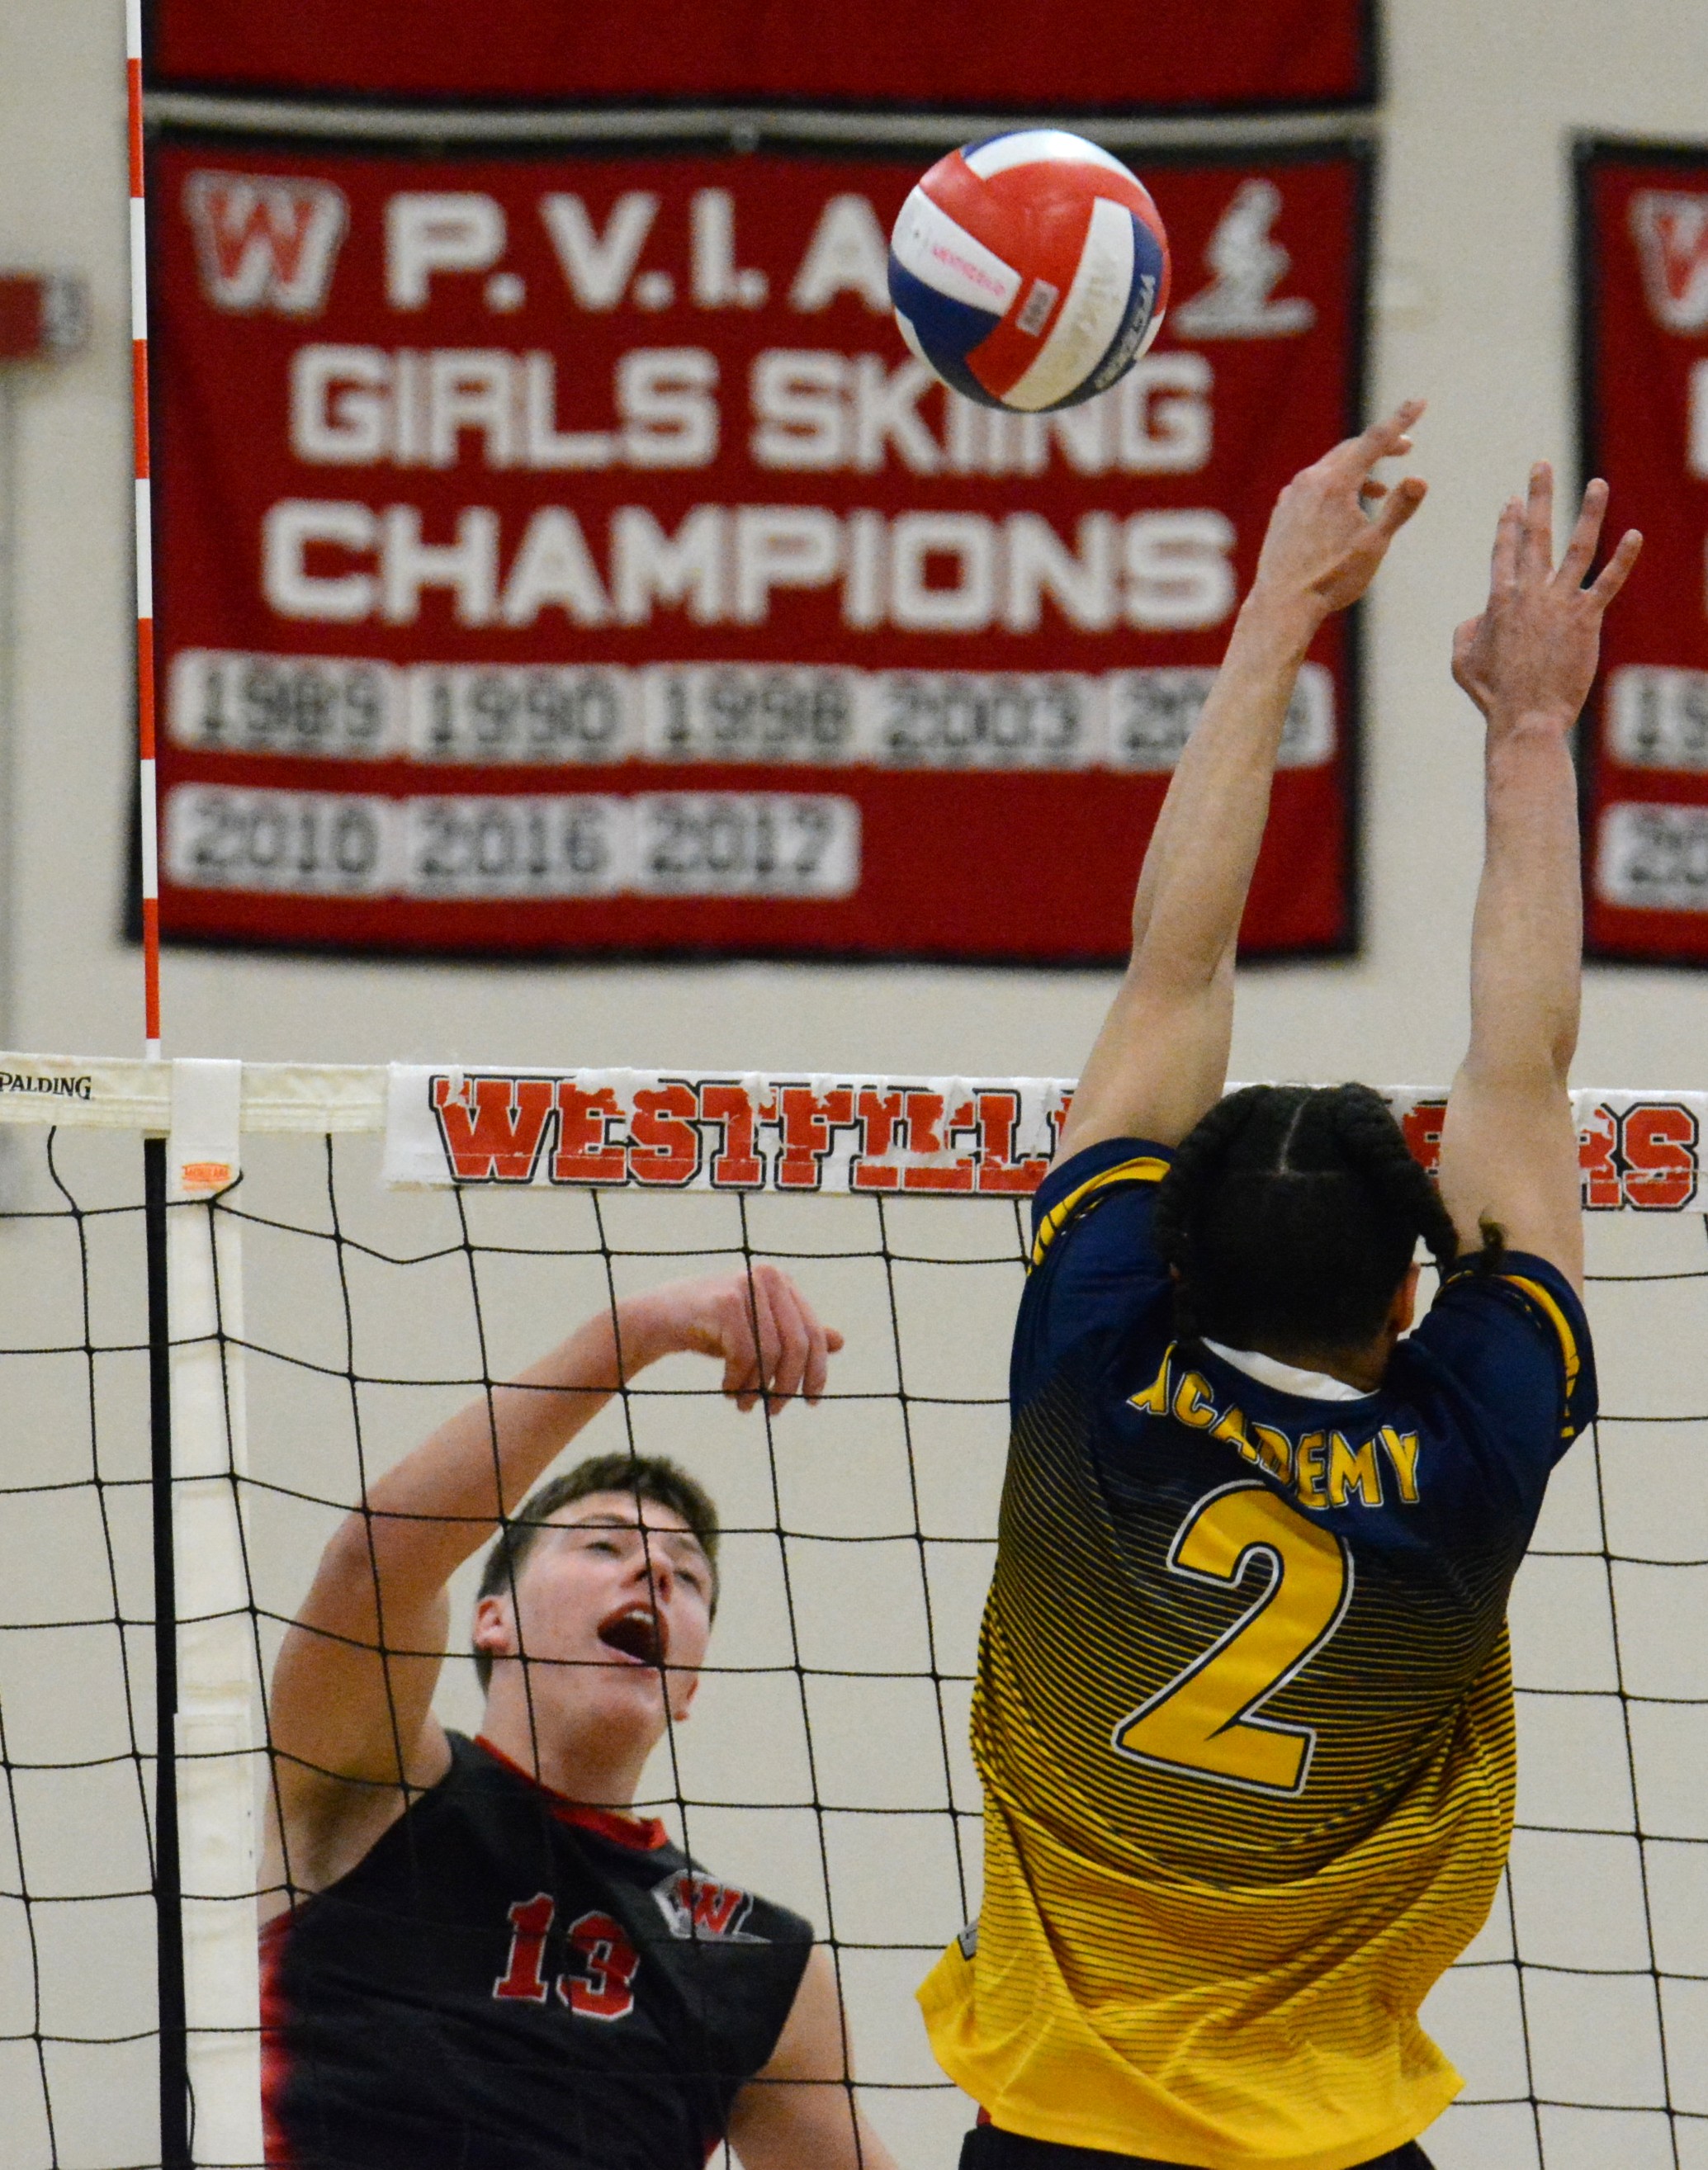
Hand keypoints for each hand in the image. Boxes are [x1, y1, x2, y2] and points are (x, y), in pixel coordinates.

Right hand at [621, 1267, 842, 1412]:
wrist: (656, 1319)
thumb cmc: (712, 1327)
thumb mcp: (758, 1331)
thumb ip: (795, 1333)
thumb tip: (840, 1341)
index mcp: (782, 1282)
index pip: (812, 1333)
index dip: (817, 1372)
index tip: (810, 1402)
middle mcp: (769, 1277)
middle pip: (797, 1345)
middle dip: (788, 1385)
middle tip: (774, 1410)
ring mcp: (747, 1286)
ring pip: (772, 1353)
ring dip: (758, 1388)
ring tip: (743, 1404)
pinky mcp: (726, 1302)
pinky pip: (745, 1354)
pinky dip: (737, 1380)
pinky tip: (726, 1390)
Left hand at [1249, 400, 1428, 624]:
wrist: (1282, 604)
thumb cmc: (1331, 578)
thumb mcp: (1374, 544)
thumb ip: (1398, 509)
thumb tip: (1420, 480)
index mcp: (1335, 483)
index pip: (1375, 440)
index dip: (1401, 420)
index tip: (1420, 403)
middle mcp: (1310, 482)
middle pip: (1351, 450)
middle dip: (1380, 446)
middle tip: (1405, 448)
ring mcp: (1291, 496)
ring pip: (1330, 469)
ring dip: (1358, 471)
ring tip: (1378, 491)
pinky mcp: (1282, 512)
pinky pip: (1312, 487)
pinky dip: (1335, 487)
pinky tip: (1343, 509)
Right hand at [1452, 464, 1641, 729]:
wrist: (1524, 715)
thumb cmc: (1491, 694)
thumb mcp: (1461, 661)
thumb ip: (1465, 631)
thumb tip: (1475, 618)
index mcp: (1498, 600)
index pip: (1504, 551)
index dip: (1507, 524)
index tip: (1511, 500)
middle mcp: (1529, 593)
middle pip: (1535, 534)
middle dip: (1538, 496)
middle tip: (1541, 466)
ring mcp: (1559, 603)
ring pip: (1577, 547)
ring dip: (1588, 512)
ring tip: (1598, 484)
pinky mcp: (1586, 619)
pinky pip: (1608, 582)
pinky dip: (1623, 559)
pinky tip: (1635, 535)